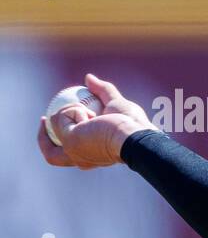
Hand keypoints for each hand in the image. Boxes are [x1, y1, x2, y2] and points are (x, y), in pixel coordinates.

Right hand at [38, 73, 156, 169]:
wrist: (136, 136)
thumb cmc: (134, 125)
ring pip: (55, 126)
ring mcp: (72, 152)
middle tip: (45, 118)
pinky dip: (74, 110)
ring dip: (70, 111)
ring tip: (91, 111)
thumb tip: (88, 78)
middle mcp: (80, 160)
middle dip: (42, 138)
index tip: (54, 120)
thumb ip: (103, 91)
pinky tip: (90, 113)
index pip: (68, 153)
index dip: (58, 139)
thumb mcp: (117, 104)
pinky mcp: (69, 141)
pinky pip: (60, 118)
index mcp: (91, 156)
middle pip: (52, 156)